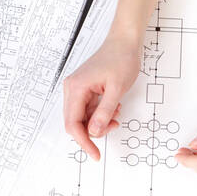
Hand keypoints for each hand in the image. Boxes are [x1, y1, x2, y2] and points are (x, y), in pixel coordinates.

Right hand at [62, 36, 139, 159]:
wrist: (124, 41)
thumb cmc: (121, 59)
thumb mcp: (117, 89)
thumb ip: (105, 112)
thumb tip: (94, 131)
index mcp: (76, 88)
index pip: (73, 124)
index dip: (84, 142)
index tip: (95, 154)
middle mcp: (71, 89)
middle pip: (75, 122)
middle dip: (94, 130)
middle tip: (113, 126)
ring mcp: (76, 88)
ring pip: (82, 117)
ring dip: (99, 121)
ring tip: (116, 112)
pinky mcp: (83, 88)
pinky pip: (88, 109)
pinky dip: (100, 113)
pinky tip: (113, 106)